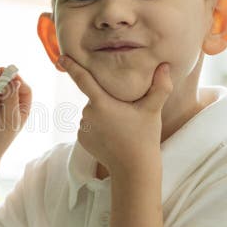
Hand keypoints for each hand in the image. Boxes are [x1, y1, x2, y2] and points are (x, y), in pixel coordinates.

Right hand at [0, 66, 31, 157]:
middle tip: (2, 71)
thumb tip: (14, 80)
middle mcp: (7, 99)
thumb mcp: (11, 118)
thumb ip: (12, 98)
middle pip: (9, 81)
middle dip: (6, 76)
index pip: (23, 88)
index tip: (14, 78)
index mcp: (21, 106)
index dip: (19, 80)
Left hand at [56, 54, 171, 174]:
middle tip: (126, 113)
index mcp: (102, 103)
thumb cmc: (144, 137)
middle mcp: (87, 114)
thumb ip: (160, 86)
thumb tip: (164, 65)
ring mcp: (82, 127)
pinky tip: (112, 135)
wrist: (133, 169)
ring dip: (103, 114)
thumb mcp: (153, 110)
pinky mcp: (81, 139)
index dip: (72, 67)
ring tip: (121, 127)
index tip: (61, 57)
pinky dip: (98, 127)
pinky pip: (88, 126)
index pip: (83, 79)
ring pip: (92, 112)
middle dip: (107, 100)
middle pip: (95, 98)